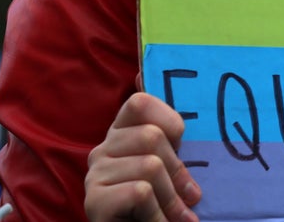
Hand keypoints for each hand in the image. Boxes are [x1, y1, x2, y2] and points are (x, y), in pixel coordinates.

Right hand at [84, 91, 201, 221]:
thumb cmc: (157, 202)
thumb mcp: (166, 164)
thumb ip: (165, 133)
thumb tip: (144, 74)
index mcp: (120, 134)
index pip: (140, 102)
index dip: (168, 121)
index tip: (179, 147)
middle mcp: (101, 150)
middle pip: (152, 137)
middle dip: (178, 172)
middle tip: (190, 199)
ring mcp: (94, 174)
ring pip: (150, 166)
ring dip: (171, 199)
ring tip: (176, 217)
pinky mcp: (93, 201)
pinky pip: (140, 191)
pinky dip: (157, 213)